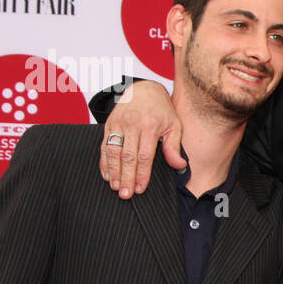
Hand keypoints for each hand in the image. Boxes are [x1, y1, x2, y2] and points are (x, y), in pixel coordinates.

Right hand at [98, 80, 185, 197]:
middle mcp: (131, 125)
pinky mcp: (108, 124)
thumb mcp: (174, 125)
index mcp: (149, 127)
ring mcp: (118, 124)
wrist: (144, 89)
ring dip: (113, 172)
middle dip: (126, 177)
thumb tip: (179, 166)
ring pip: (112, 151)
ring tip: (115, 187)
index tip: (140, 188)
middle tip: (125, 194)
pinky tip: (106, 175)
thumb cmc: (162, 110)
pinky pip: (103, 145)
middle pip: (127, 156)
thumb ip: (173, 147)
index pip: (144, 156)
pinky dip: (104, 162)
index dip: (142, 174)